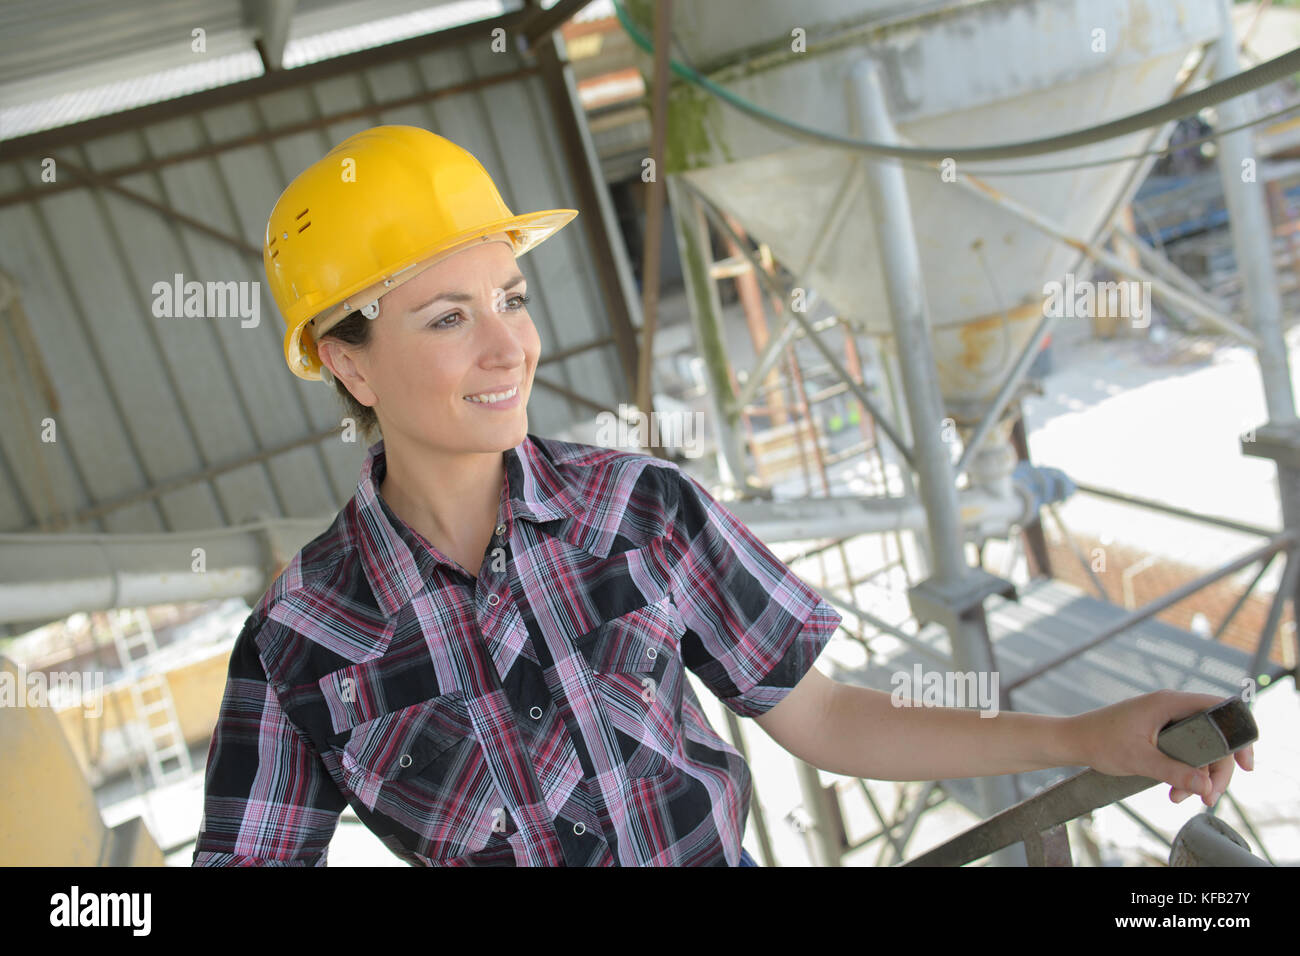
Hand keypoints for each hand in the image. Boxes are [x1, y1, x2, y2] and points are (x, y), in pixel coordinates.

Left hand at [1068, 690, 1254, 806]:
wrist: (1073, 741)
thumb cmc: (1100, 742)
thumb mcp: (1139, 760)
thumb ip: (1174, 771)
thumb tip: (1207, 786)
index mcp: (1169, 703)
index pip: (1221, 710)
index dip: (1239, 735)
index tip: (1245, 764)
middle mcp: (1171, 706)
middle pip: (1214, 736)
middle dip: (1216, 769)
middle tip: (1209, 797)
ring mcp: (1166, 718)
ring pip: (1199, 746)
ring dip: (1198, 774)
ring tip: (1179, 797)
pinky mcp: (1160, 730)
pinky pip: (1185, 750)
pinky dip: (1184, 770)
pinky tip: (1174, 790)